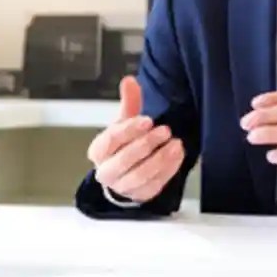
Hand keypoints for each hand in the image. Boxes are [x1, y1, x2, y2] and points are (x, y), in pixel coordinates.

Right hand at [86, 76, 184, 202]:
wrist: (124, 174)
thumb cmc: (124, 144)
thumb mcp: (124, 122)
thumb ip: (129, 102)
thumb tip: (130, 80)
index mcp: (98, 151)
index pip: (111, 140)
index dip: (130, 130)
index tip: (148, 120)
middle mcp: (106, 171)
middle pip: (125, 159)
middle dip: (147, 144)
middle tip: (165, 130)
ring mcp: (123, 187)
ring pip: (141, 175)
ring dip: (160, 159)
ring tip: (176, 144)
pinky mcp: (140, 196)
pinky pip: (155, 185)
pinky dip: (168, 170)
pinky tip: (178, 156)